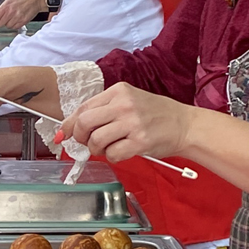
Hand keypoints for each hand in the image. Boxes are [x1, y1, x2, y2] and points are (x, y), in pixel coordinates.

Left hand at [0, 0, 48, 28]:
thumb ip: (1, 8)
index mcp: (6, 6)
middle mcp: (10, 13)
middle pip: (0, 24)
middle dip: (1, 22)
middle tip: (4, 19)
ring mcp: (17, 18)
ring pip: (8, 26)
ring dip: (9, 23)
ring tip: (13, 17)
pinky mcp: (23, 22)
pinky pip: (16, 27)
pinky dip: (15, 25)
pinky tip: (18, 19)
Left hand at [64, 83, 190, 162]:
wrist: (184, 124)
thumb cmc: (155, 114)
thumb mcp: (129, 102)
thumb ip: (103, 111)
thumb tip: (72, 128)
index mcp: (118, 91)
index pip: (83, 107)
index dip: (70, 124)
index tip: (64, 134)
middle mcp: (124, 104)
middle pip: (85, 123)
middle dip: (81, 137)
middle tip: (89, 143)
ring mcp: (132, 123)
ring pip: (96, 141)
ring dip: (97, 150)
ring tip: (109, 148)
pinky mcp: (140, 141)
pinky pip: (113, 154)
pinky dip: (112, 157)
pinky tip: (122, 152)